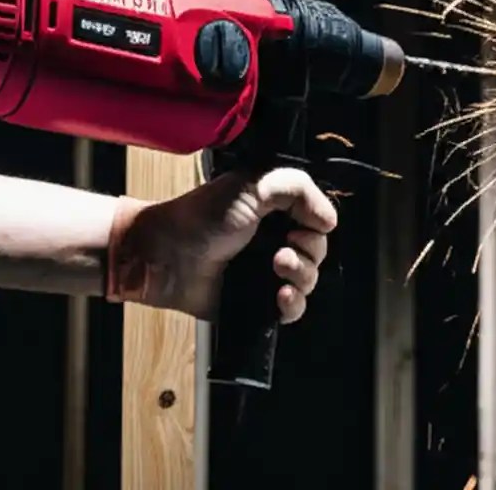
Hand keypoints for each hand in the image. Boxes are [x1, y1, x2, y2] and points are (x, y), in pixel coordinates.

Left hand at [109, 167, 337, 321]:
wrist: (166, 255)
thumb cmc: (201, 217)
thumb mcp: (253, 185)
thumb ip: (297, 189)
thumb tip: (329, 220)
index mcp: (275, 211)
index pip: (317, 221)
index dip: (316, 227)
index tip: (302, 228)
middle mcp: (274, 240)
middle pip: (317, 253)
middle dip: (309, 253)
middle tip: (283, 250)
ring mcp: (266, 273)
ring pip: (309, 282)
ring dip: (302, 277)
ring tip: (278, 269)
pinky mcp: (257, 301)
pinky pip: (292, 310)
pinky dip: (293, 305)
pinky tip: (280, 297)